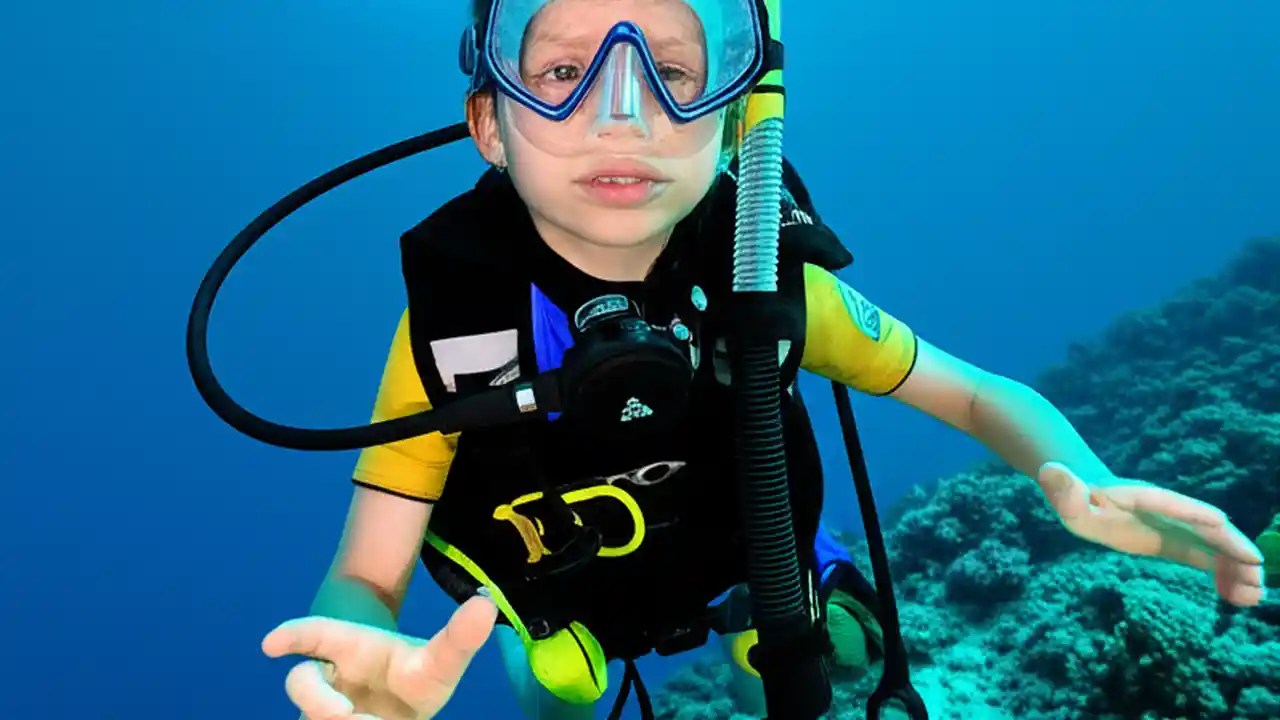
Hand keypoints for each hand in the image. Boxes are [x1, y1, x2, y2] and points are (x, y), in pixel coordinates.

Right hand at [261, 594, 498, 719]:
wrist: (400, 709)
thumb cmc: (413, 677)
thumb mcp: (441, 661)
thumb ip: (459, 638)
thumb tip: (486, 605)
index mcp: (349, 650)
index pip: (316, 634)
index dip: (294, 635)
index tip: (270, 643)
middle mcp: (328, 682)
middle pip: (304, 684)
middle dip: (319, 702)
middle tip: (350, 716)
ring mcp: (323, 710)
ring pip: (310, 718)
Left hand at [1037, 461, 1264, 606]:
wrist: (1080, 487)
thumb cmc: (1072, 494)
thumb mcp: (1065, 496)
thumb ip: (1062, 490)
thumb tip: (1048, 471)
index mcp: (1145, 498)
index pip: (1176, 507)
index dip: (1201, 519)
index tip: (1231, 535)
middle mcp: (1167, 509)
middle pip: (1207, 529)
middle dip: (1233, 551)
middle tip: (1257, 577)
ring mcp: (1173, 524)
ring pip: (1212, 546)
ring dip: (1235, 568)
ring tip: (1253, 597)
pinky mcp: (1171, 540)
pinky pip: (1203, 557)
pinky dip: (1222, 574)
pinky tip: (1237, 596)